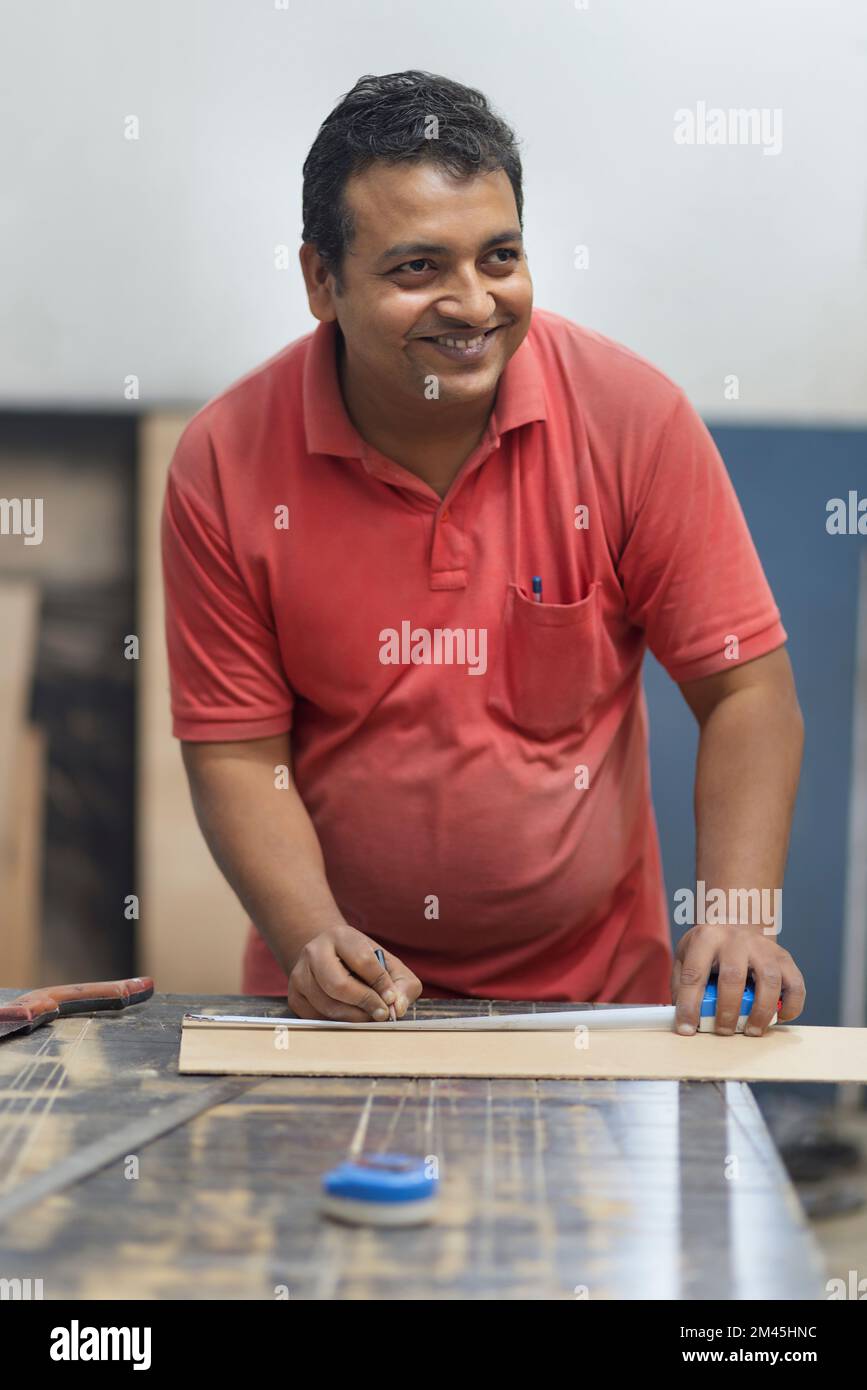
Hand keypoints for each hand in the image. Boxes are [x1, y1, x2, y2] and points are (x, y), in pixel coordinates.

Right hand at [287, 924, 421, 1021]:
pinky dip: (337, 1022)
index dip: (380, 984)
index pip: (363, 961)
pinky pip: (316, 1017)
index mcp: (341, 936)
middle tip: (381, 1014)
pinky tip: (349, 1016)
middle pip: (339, 985)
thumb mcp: (390, 965)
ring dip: (353, 1017)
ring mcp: (300, 973)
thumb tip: (398, 1007)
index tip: (392, 999)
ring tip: (368, 1015)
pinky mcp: (295, 995)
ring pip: (327, 1004)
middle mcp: (315, 951)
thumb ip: (403, 984)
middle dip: (365, 1003)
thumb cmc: (365, 964)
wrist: (330, 958)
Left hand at [671, 924, 805, 1035]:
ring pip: (768, 980)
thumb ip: (682, 985)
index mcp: (706, 939)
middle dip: (728, 1010)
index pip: (694, 975)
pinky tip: (779, 1018)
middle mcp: (736, 940)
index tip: (687, 1029)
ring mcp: (763, 948)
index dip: (689, 1006)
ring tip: (751, 1030)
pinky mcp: (784, 958)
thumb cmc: (709, 946)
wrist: (737, 919)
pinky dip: (791, 1006)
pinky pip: (795, 985)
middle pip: (733, 977)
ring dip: (760, 1011)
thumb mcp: (686, 955)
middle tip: (723, 1031)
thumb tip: (684, 1020)